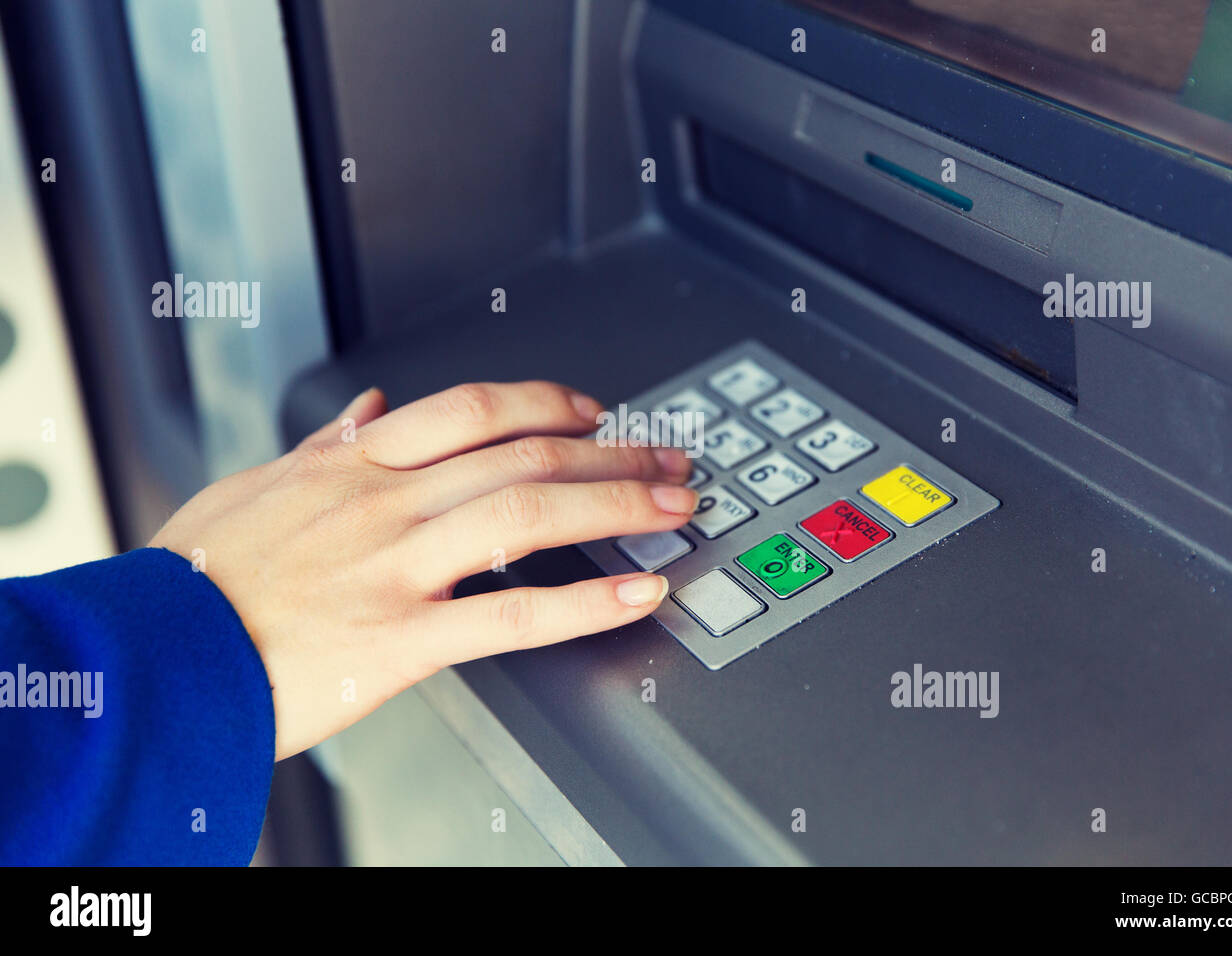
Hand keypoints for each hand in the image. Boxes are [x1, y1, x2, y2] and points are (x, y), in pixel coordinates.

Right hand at [149, 381, 696, 759]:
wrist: (153, 656)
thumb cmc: (198, 575)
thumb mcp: (255, 485)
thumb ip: (325, 445)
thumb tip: (373, 410)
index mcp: (356, 464)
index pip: (476, 408)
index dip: (549, 402)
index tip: (594, 410)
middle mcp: (387, 502)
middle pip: (526, 453)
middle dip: (613, 451)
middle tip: (669, 457)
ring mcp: (398, 567)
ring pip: (532, 514)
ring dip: (619, 504)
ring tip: (676, 507)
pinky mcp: (402, 638)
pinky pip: (514, 614)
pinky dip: (588, 602)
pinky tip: (639, 593)